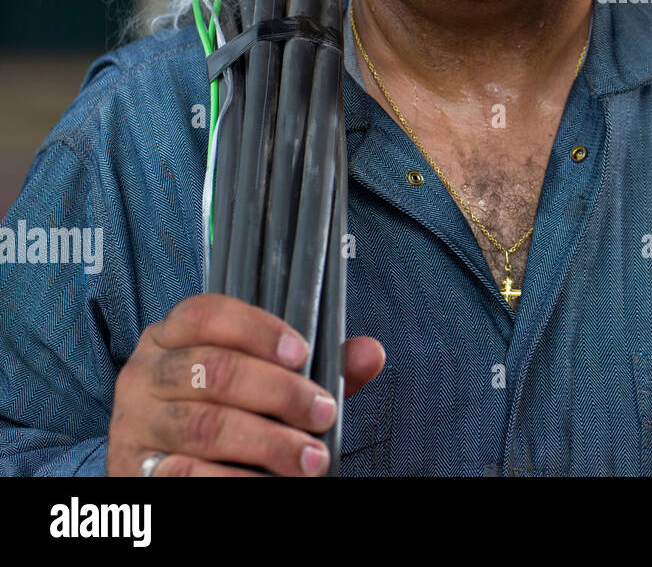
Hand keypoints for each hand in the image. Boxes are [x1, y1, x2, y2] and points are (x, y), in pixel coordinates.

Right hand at [106, 294, 384, 475]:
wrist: (156, 473)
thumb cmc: (220, 412)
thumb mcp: (259, 380)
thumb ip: (313, 368)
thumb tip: (371, 353)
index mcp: (171, 335)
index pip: (208, 314)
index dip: (259, 331)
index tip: (303, 354)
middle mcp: (144, 373)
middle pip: (215, 370)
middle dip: (281, 394)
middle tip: (323, 415)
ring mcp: (134, 424)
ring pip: (206, 425)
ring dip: (269, 443)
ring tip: (312, 461)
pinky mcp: (132, 472)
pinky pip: (186, 475)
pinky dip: (235, 480)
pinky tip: (269, 485)